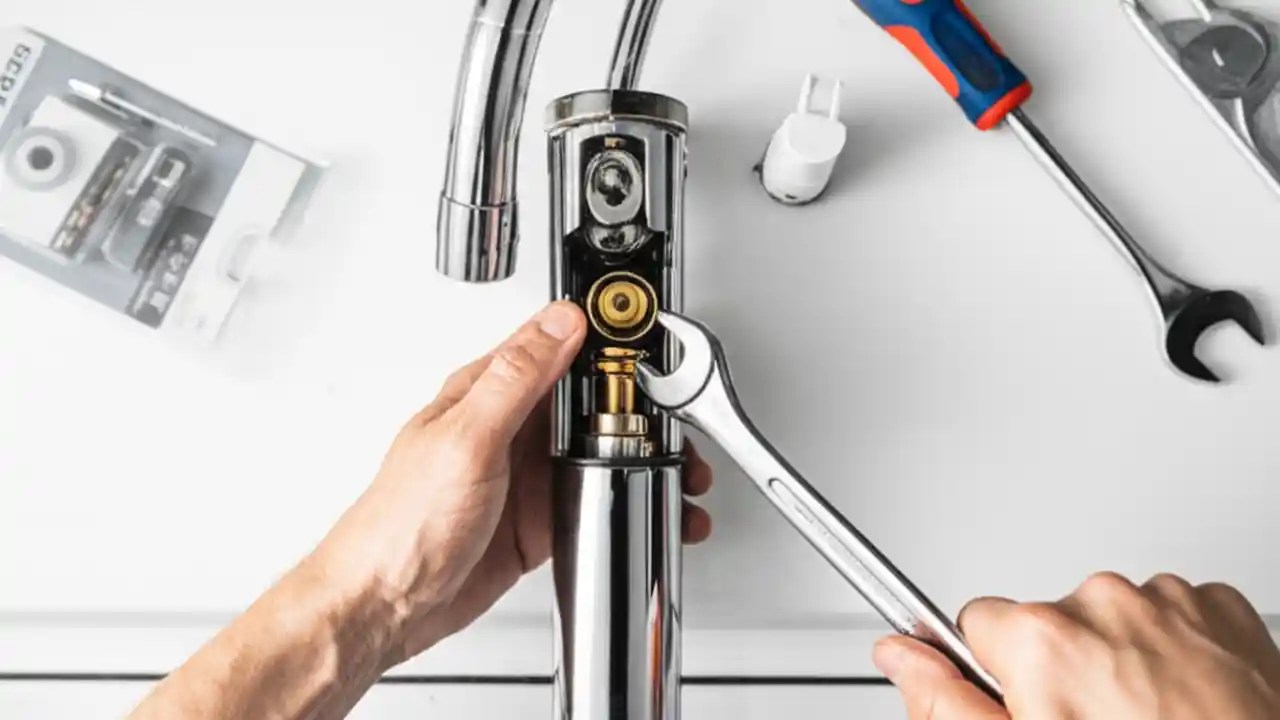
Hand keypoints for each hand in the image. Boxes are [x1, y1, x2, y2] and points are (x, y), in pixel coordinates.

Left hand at [312, 301, 713, 668]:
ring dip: (642, 460)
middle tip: (680, 428)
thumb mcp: (466, 439)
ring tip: (682, 475)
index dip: (607, 341)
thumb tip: (559, 321)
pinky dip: (628, 505)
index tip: (652, 346)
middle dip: (641, 411)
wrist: (383, 607)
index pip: (557, 348)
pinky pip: (593, 502)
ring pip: (599, 453)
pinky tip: (650, 510)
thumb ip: (517, 378)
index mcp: (488, 393)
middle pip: (590, 403)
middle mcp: (509, 429)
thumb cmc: (400, 525)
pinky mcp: (537, 520)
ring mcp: (524, 475)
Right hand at [875, 572, 1279, 718]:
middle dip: (1060, 669)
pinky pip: (1171, 614)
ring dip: (1119, 660)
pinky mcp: (1220, 607)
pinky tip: (1184, 702)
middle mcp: (1102, 601)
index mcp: (1041, 637)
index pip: (975, 624)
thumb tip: (899, 654)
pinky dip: (1174, 652)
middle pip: (1045, 621)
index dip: (997, 678)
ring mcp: (1169, 600)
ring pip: (1110, 617)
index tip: (1026, 708)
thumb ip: (945, 704)